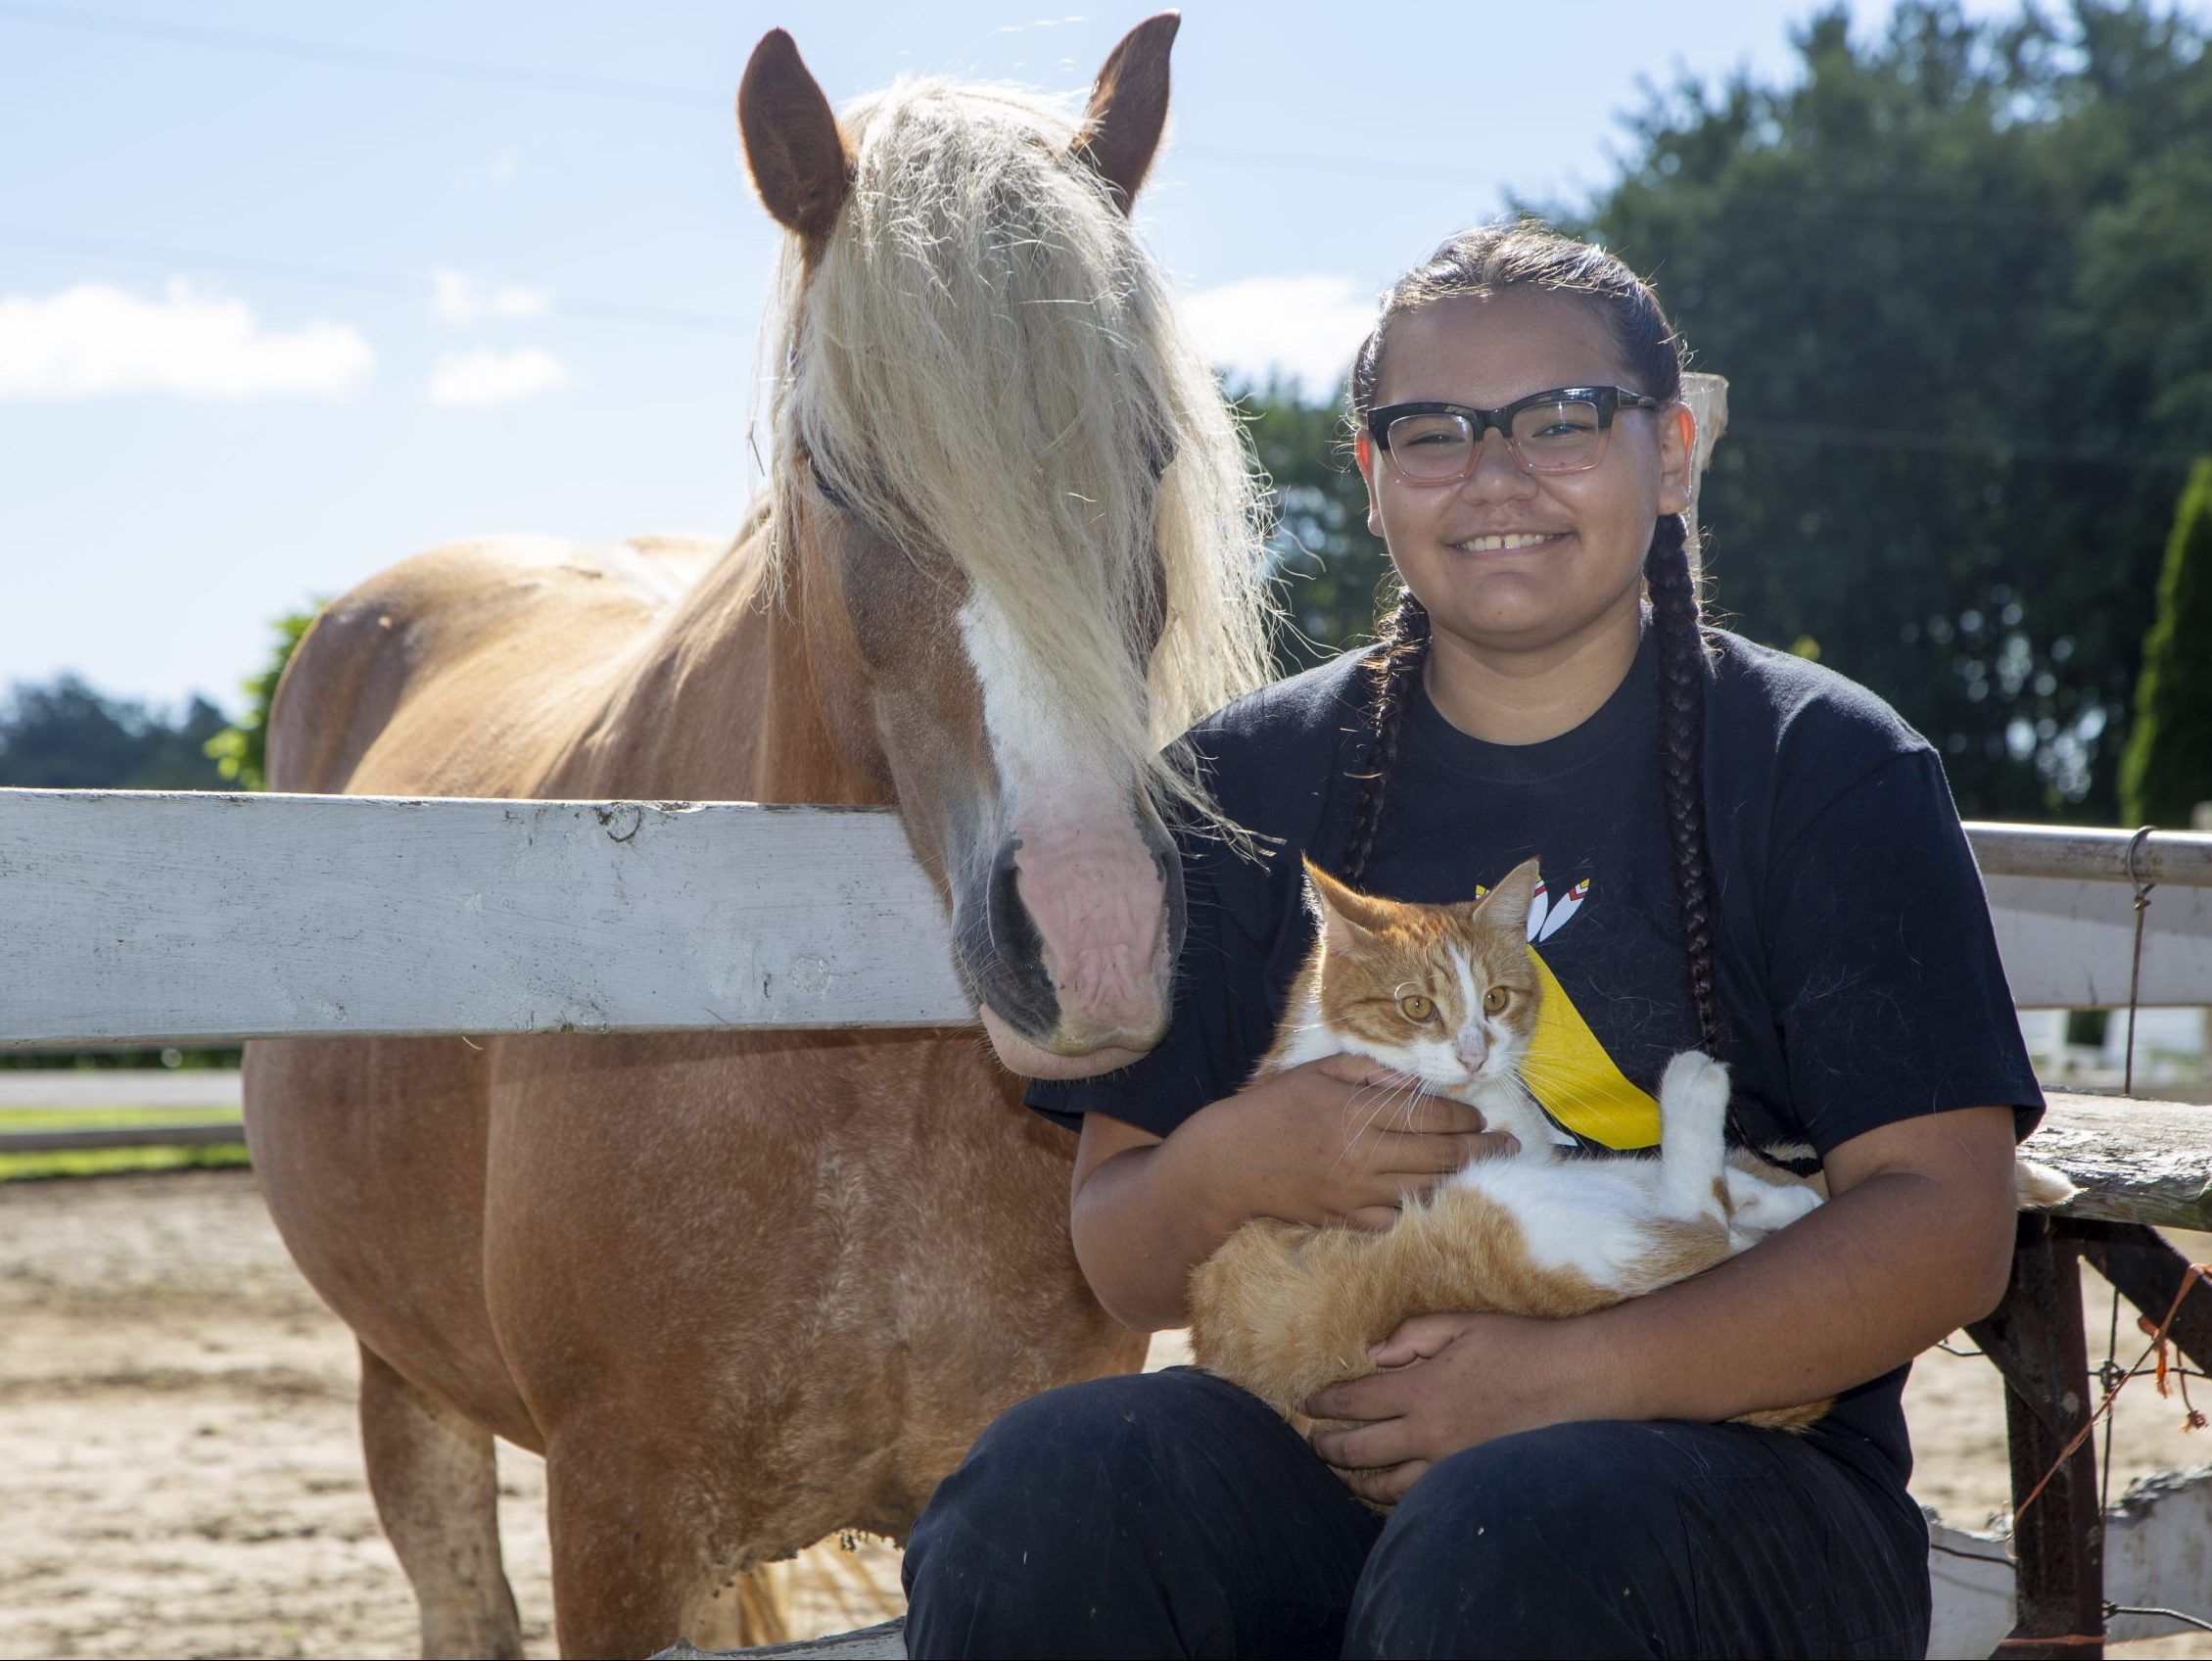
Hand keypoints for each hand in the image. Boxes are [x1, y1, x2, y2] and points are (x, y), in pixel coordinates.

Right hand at [1215, 1054, 1518, 1231]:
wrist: (1229, 1164)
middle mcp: (1364, 1152)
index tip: (1481, 1114)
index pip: (1429, 1114)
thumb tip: (1411, 1081)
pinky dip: (1424, 1212)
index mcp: (1357, 1110)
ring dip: (1463, 1181)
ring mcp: (1357, 1190)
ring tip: (1488, 1173)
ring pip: (1427, 1189)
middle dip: (1482, 1148)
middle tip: (1508, 1144)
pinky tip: (1444, 1204)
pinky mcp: (1347, 1217)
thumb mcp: (1316, 1073)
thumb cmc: (1271, 1109)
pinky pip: (1397, 1220)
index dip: (1464, 1115)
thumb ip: (1367, 1072)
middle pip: (1441, 1154)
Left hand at [1302, 1311, 1604, 1507]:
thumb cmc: (1522, 1346)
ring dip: (1352, 1480)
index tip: (1304, 1403)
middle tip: (1309, 1442)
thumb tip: (1374, 1355)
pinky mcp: (1470, 1481)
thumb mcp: (1462, 1324)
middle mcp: (1430, 1433)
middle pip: (1357, 1452)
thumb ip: (1412, 1335)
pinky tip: (1384, 1489)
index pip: (1354, 1402)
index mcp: (1423, 1390)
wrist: (1578, 1382)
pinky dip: (1392, 1497)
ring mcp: (1450, 1464)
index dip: (1322, 1403)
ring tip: (1337, 1472)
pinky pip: (1419, 1497)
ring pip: (1384, 1485)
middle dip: (1325, 1447)